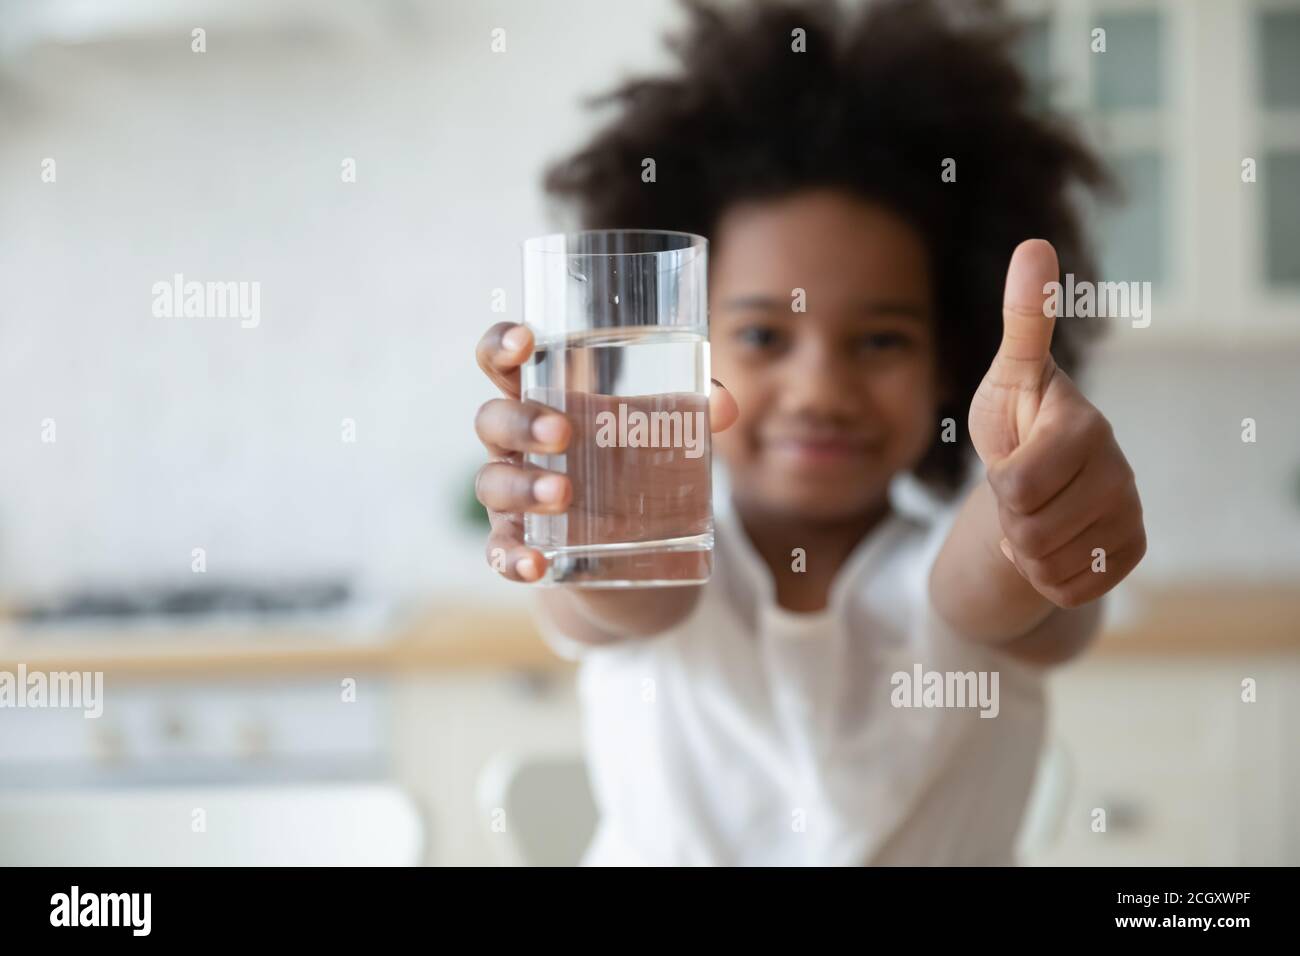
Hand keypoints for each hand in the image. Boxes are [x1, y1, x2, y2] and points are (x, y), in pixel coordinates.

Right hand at [473, 322, 737, 582]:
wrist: (633, 549)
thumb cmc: (632, 466)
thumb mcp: (658, 434)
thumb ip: (688, 413)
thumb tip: (722, 405)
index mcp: (541, 400)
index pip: (502, 363)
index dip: (502, 345)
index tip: (525, 340)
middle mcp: (514, 445)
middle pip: (493, 420)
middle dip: (522, 423)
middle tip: (562, 433)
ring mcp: (511, 497)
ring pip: (492, 483)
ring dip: (523, 486)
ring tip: (563, 493)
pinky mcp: (519, 545)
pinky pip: (500, 551)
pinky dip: (512, 558)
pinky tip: (535, 563)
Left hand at [968, 240, 1145, 608]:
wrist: (1035, 474)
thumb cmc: (1017, 416)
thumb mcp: (1008, 374)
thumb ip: (1024, 320)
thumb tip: (1034, 243)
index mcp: (1084, 427)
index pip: (1015, 487)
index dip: (998, 483)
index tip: (1009, 458)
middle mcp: (1119, 470)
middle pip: (1030, 533)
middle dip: (1009, 519)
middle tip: (1018, 491)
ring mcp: (1130, 512)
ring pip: (1048, 565)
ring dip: (1025, 548)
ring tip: (1032, 512)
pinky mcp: (1131, 549)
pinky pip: (1069, 589)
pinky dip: (1048, 575)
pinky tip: (1054, 539)